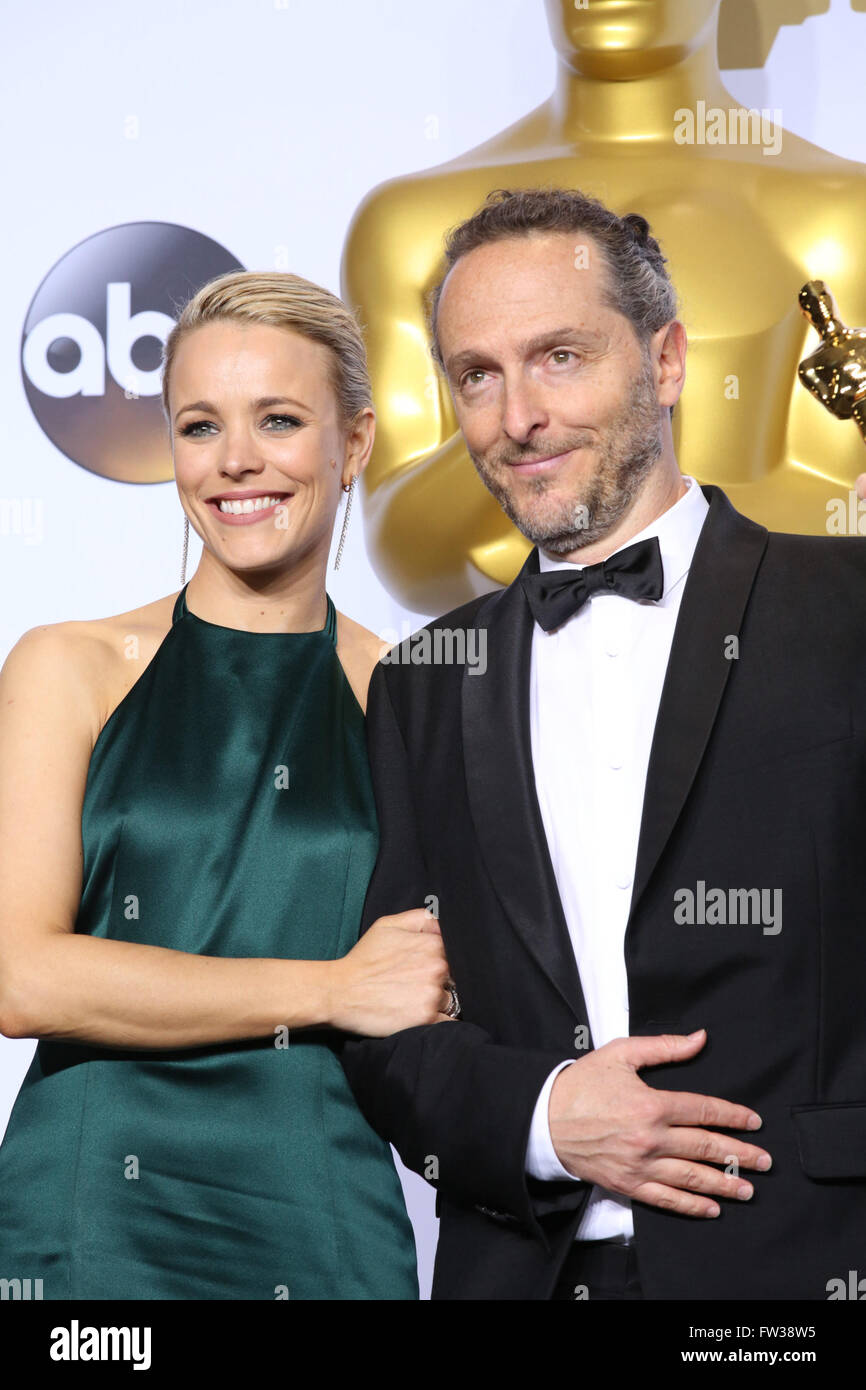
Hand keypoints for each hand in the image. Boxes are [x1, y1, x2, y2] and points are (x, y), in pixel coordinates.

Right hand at [328, 908, 454, 1035]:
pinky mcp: (426, 1018)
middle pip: (456, 979)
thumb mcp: (387, 925)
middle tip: (417, 987)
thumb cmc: (363, 960)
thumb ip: (420, 919)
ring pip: (452, 1001)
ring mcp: (433, 993)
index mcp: (432, 943)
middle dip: (442, 983)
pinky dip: (440, 1023)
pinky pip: (449, 1023)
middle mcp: (437, 967)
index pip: (456, 954)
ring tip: (415, 1003)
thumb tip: (443, 925)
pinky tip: (420, 1018)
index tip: (427, 970)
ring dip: (440, 1004)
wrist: (339, 992)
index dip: (444, 963)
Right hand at [548, 1029, 771, 1217]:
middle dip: (740, 1155)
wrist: (544, 1117)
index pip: (704, 1111)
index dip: (733, 1116)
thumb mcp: (621, 1053)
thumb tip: (700, 1039)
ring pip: (691, 1178)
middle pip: (706, 1148)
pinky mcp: (627, 1184)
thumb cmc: (582, 1083)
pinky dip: (691, 1206)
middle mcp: (650, 1138)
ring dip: (724, 1184)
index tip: (753, 1122)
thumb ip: (664, 1047)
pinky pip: (665, 1199)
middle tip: (765, 1161)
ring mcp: (640, 1165)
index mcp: (652, 1104)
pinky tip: (711, 1208)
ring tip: (748, 1189)